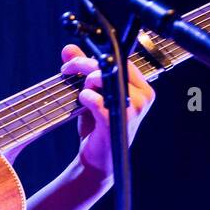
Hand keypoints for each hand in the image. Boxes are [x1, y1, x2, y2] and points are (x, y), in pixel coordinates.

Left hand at [59, 43, 154, 181]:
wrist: (96, 161)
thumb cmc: (96, 126)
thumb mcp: (91, 94)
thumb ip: (82, 70)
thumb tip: (68, 48)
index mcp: (142, 88)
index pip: (120, 60)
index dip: (96, 56)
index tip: (73, 61)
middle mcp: (143, 96)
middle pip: (111, 65)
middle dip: (83, 64)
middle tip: (66, 70)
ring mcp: (133, 109)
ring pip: (103, 77)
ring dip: (86, 82)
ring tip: (82, 94)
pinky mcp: (116, 120)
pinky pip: (95, 98)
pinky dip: (85, 97)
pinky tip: (83, 103)